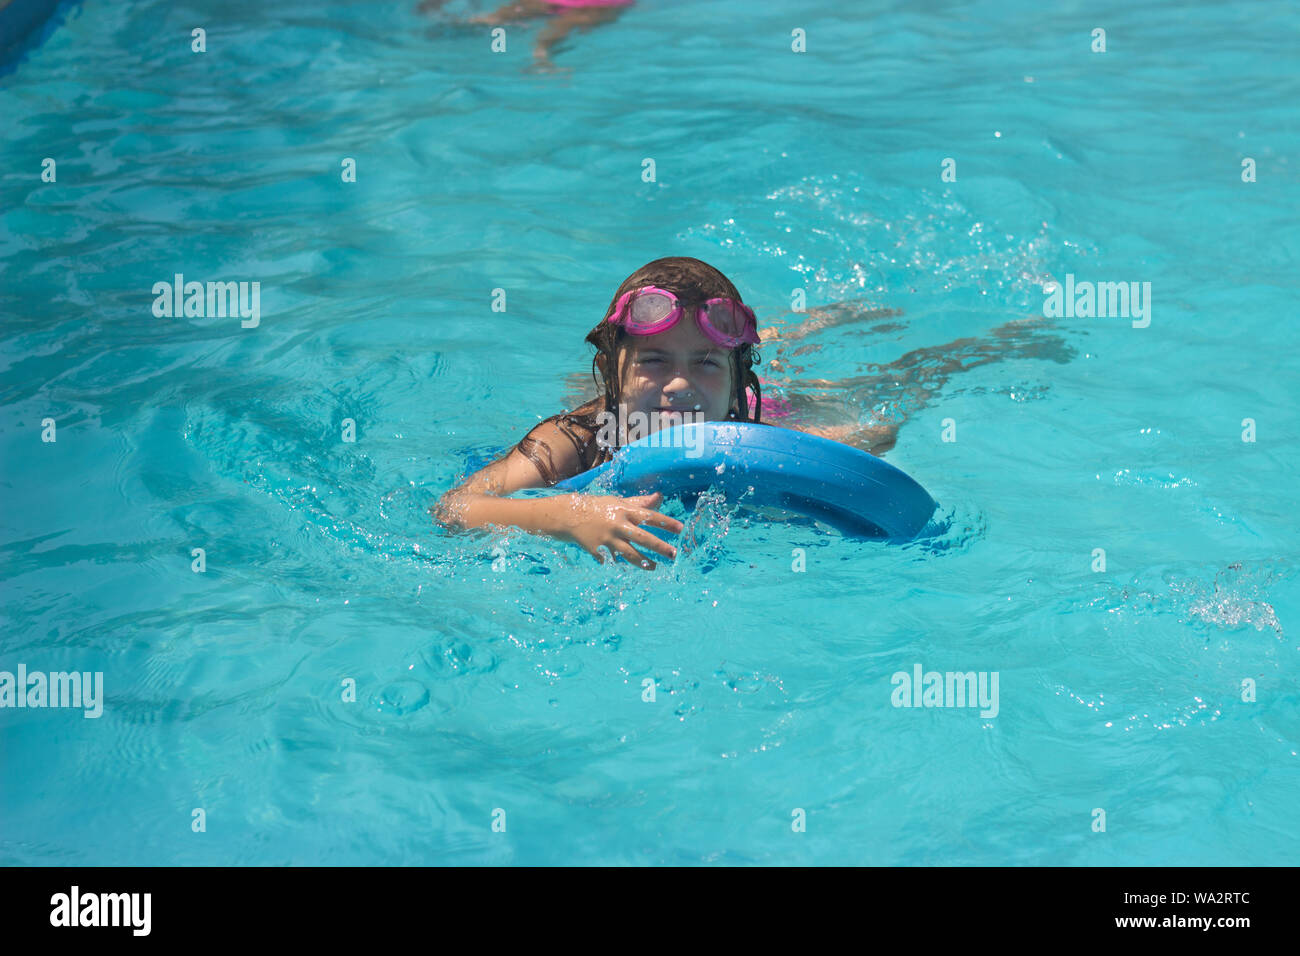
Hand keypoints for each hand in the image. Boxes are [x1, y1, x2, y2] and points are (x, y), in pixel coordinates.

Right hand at [556, 492, 682, 569]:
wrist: (569, 516)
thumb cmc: (599, 508)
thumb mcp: (619, 502)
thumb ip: (640, 502)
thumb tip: (660, 497)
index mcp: (624, 510)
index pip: (650, 517)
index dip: (666, 523)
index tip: (681, 529)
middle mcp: (617, 525)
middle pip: (643, 538)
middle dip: (660, 547)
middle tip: (674, 554)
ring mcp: (607, 539)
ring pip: (630, 554)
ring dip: (644, 562)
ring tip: (655, 567)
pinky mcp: (597, 550)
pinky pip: (611, 560)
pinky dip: (617, 562)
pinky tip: (623, 564)